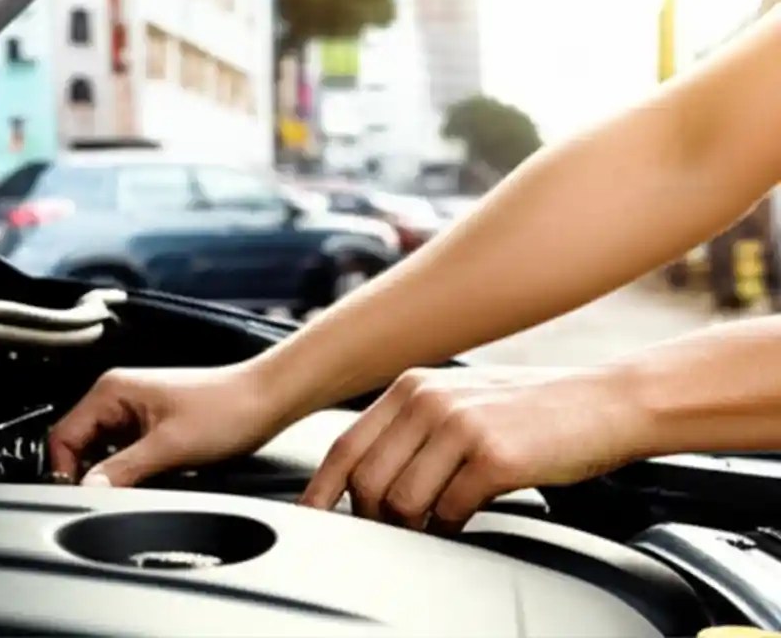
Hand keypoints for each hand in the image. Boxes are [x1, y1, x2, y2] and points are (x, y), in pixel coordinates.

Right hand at [48, 363, 285, 486]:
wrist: (266, 399)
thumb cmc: (227, 407)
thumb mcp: (169, 446)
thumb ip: (123, 470)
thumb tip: (88, 490)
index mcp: (112, 390)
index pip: (64, 435)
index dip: (64, 469)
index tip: (77, 496)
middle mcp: (118, 396)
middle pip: (78, 445)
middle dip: (85, 474)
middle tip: (103, 498)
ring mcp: (134, 412)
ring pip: (100, 452)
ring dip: (108, 474)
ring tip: (129, 488)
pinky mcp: (150, 426)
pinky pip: (122, 454)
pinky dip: (126, 471)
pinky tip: (143, 480)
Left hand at [298, 365, 647, 530]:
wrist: (607, 402)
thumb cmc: (535, 410)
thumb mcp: (461, 402)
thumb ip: (414, 429)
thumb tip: (372, 482)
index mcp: (412, 387)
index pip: (345, 445)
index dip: (321, 489)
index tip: (311, 517)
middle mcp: (428, 401)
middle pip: (366, 479)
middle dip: (372, 518)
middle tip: (393, 530)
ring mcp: (459, 426)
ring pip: (401, 501)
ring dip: (412, 526)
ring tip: (434, 525)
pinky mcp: (492, 456)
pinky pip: (447, 510)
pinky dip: (450, 526)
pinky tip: (466, 518)